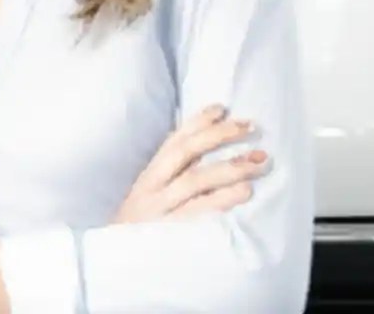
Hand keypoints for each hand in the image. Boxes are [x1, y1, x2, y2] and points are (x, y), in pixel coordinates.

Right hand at [112, 104, 267, 223]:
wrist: (114, 265)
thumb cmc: (141, 230)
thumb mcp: (150, 198)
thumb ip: (173, 177)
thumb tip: (206, 151)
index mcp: (149, 177)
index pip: (173, 140)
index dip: (197, 121)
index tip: (221, 108)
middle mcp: (152, 189)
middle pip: (186, 153)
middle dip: (219, 135)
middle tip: (250, 126)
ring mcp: (161, 210)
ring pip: (195, 180)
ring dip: (230, 166)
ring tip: (259, 160)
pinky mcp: (171, 233)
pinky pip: (199, 212)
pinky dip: (223, 200)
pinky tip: (244, 191)